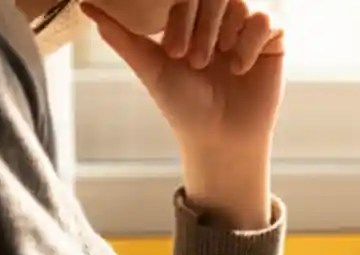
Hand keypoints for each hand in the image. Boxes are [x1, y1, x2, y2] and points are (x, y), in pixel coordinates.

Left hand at [83, 1, 285, 227]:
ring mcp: (247, 28)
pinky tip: (240, 68)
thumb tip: (84, 5)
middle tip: (195, 61)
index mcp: (192, 18)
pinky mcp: (274, 42)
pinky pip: (267, 21)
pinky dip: (251, 42)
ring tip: (218, 63)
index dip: (180, 16)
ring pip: (241, 2)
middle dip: (203, 25)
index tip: (173, 53)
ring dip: (225, 32)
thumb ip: (120, 35)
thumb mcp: (149, 67)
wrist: (220, 137)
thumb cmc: (184, 105)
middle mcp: (221, 18)